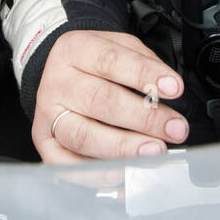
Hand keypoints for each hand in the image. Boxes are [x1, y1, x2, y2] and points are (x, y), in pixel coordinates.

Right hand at [33, 30, 187, 164]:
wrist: (59, 74)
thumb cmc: (94, 63)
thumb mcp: (118, 46)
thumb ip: (143, 63)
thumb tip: (170, 89)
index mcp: (75, 50)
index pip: (110, 60)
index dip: (144, 75)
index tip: (174, 88)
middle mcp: (57, 82)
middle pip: (100, 101)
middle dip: (143, 118)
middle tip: (174, 128)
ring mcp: (48, 115)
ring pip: (84, 136)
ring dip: (123, 148)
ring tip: (154, 151)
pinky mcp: (45, 143)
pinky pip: (66, 164)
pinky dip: (95, 174)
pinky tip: (122, 173)